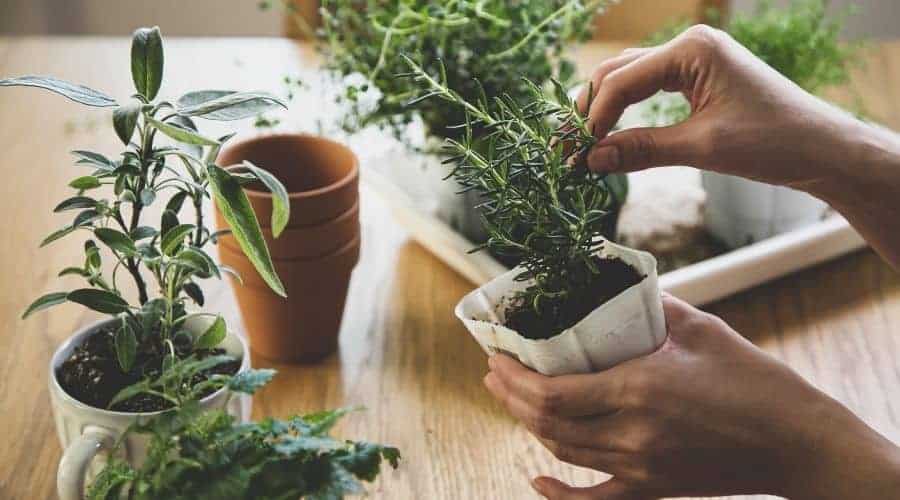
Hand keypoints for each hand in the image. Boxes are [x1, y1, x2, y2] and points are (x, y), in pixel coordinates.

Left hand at [484, 295, 899, 499]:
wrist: (798, 444)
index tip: (496, 355)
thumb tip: (615, 284)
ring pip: (564, 452)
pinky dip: (560, 495)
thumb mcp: (702, 329)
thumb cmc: (755, 381)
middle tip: (495, 371)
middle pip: (546, 422)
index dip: (514, 376)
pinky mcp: (654, 488)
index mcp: (639, 390)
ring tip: (513, 399)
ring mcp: (641, 468)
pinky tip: (536, 482)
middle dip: (511, 396)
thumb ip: (652, 305)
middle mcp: (631, 435)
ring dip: (530, 425)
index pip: (551, 391)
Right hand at [577, 24, 899, 268]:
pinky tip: (612, 135)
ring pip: (630, 80)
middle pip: (618, 72)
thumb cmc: (773, 142)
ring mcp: (694, 60)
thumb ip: (642, 150)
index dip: (594, 118)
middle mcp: (690, 46)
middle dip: (591, 109)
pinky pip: (650, 90)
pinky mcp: (699, 79)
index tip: (575, 153)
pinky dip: (627, 113)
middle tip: (567, 147)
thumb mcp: (702, 147)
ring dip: (605, 110)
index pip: (623, 81)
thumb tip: (591, 160)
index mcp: (692, 50)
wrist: (822, 149)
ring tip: (583, 144)